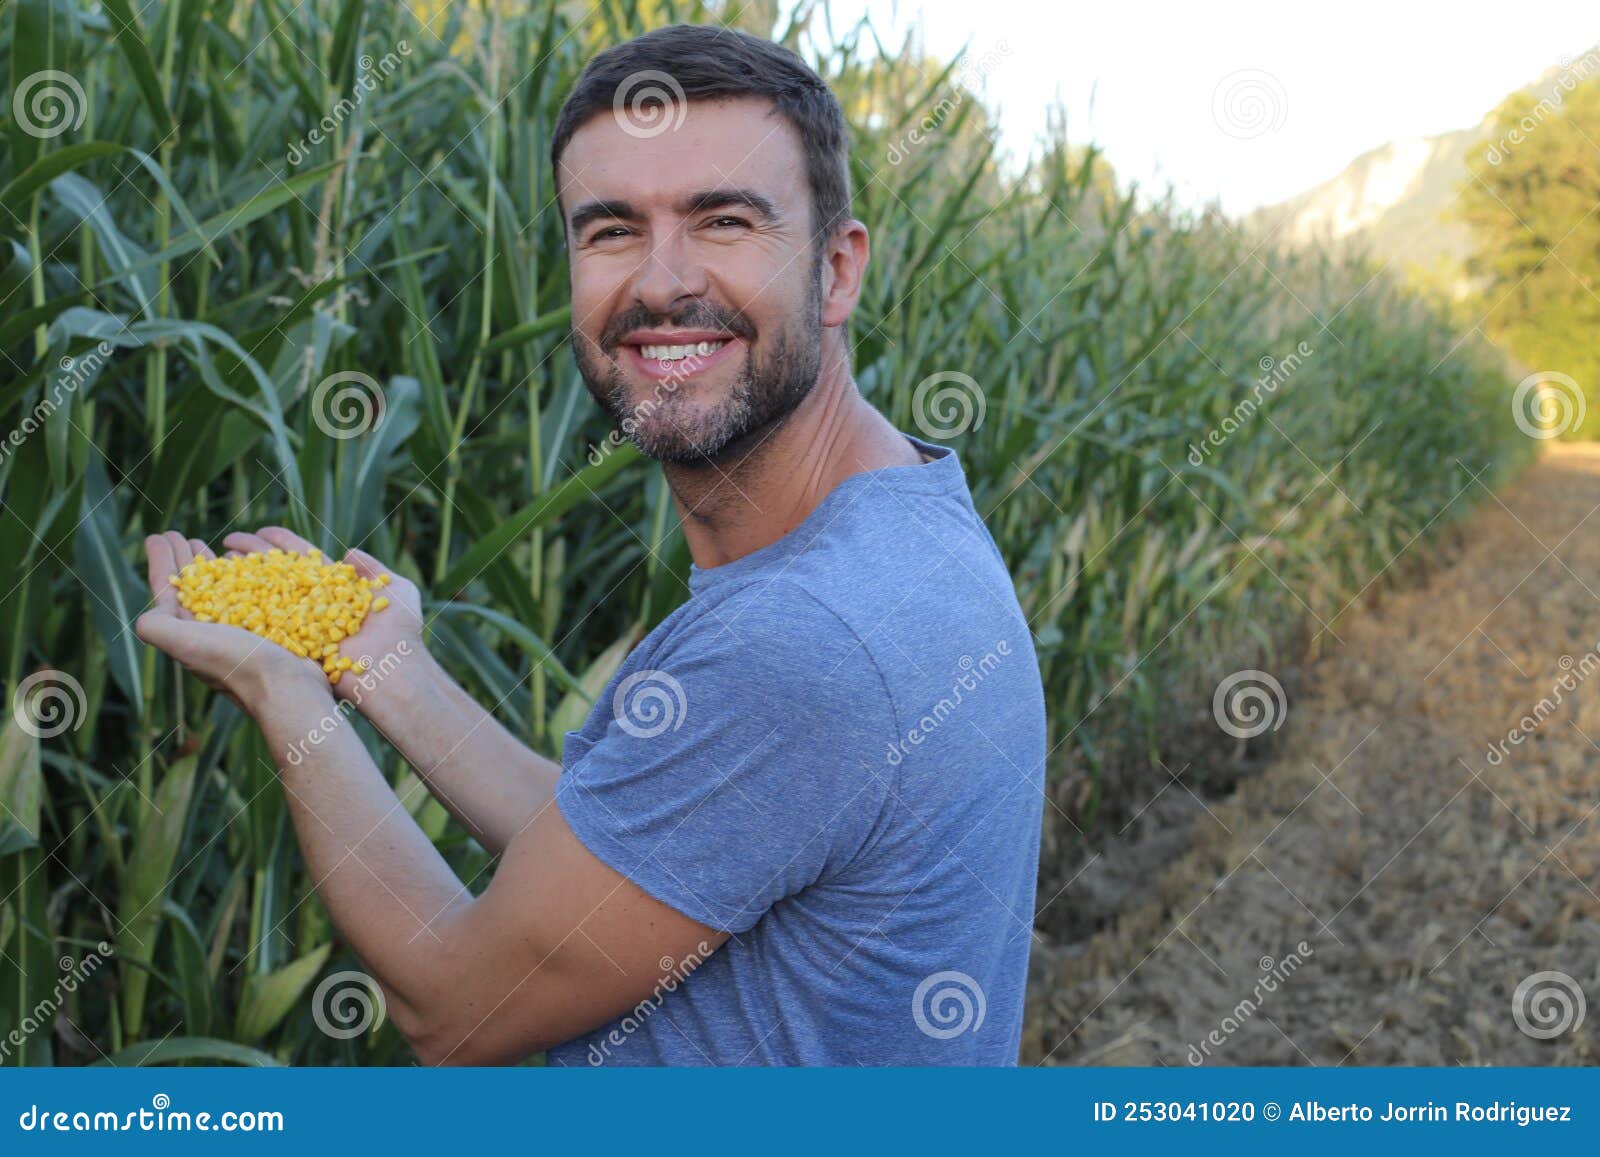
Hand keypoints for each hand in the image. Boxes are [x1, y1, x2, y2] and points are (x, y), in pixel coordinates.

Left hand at [136, 531, 323, 712]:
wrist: (289, 688)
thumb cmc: (238, 665)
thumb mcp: (186, 643)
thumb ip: (157, 625)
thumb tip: (147, 614)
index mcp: (187, 634)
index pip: (167, 591)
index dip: (161, 562)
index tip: (158, 535)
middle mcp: (209, 634)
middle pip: (191, 588)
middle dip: (184, 560)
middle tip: (180, 535)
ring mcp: (238, 632)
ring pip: (220, 590)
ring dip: (211, 566)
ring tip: (210, 545)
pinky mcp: (267, 631)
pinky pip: (250, 595)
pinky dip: (244, 576)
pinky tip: (247, 566)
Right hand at [220, 526, 425, 705]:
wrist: (392, 668)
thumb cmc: (401, 631)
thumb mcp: (398, 590)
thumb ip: (375, 569)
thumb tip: (350, 553)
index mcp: (337, 589)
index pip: (304, 559)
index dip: (282, 543)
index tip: (260, 530)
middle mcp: (315, 604)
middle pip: (279, 573)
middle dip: (253, 557)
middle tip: (228, 543)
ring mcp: (302, 623)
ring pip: (267, 595)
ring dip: (243, 578)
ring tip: (220, 562)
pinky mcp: (293, 643)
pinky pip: (265, 623)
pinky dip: (245, 608)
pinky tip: (224, 594)